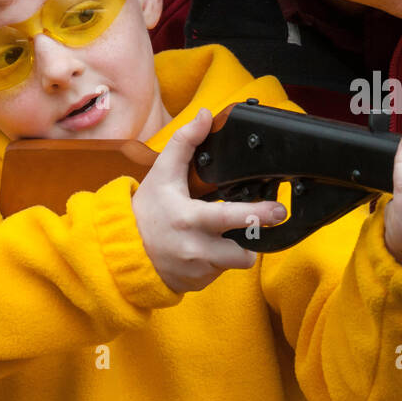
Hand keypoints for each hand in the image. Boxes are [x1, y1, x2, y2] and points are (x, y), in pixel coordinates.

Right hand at [131, 108, 286, 293]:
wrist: (123, 252)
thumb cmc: (146, 211)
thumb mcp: (162, 174)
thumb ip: (185, 143)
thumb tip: (205, 116)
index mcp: (190, 220)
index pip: (231, 219)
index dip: (258, 216)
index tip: (278, 211)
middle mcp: (196, 249)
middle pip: (244, 253)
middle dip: (252, 240)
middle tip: (256, 225)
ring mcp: (197, 270)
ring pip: (235, 262)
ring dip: (233, 250)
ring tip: (217, 235)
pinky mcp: (198, 283)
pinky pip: (221, 272)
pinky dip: (218, 262)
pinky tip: (203, 250)